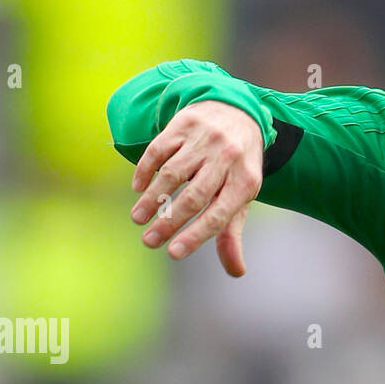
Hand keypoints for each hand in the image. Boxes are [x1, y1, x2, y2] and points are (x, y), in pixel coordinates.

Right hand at [128, 100, 264, 275]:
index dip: (197, 235)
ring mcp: (205, 139)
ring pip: (173, 173)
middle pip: (194, 196)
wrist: (236, 111)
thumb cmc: (237, 165)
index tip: (173, 253)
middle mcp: (227, 158)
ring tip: (138, 219)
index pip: (220, 214)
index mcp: (246, 180)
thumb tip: (236, 272)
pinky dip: (146, 171)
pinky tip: (139, 188)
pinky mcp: (184, 124)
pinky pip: (159, 149)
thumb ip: (232, 232)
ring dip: (153, 199)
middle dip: (169, 222)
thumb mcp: (242, 194)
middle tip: (149, 241)